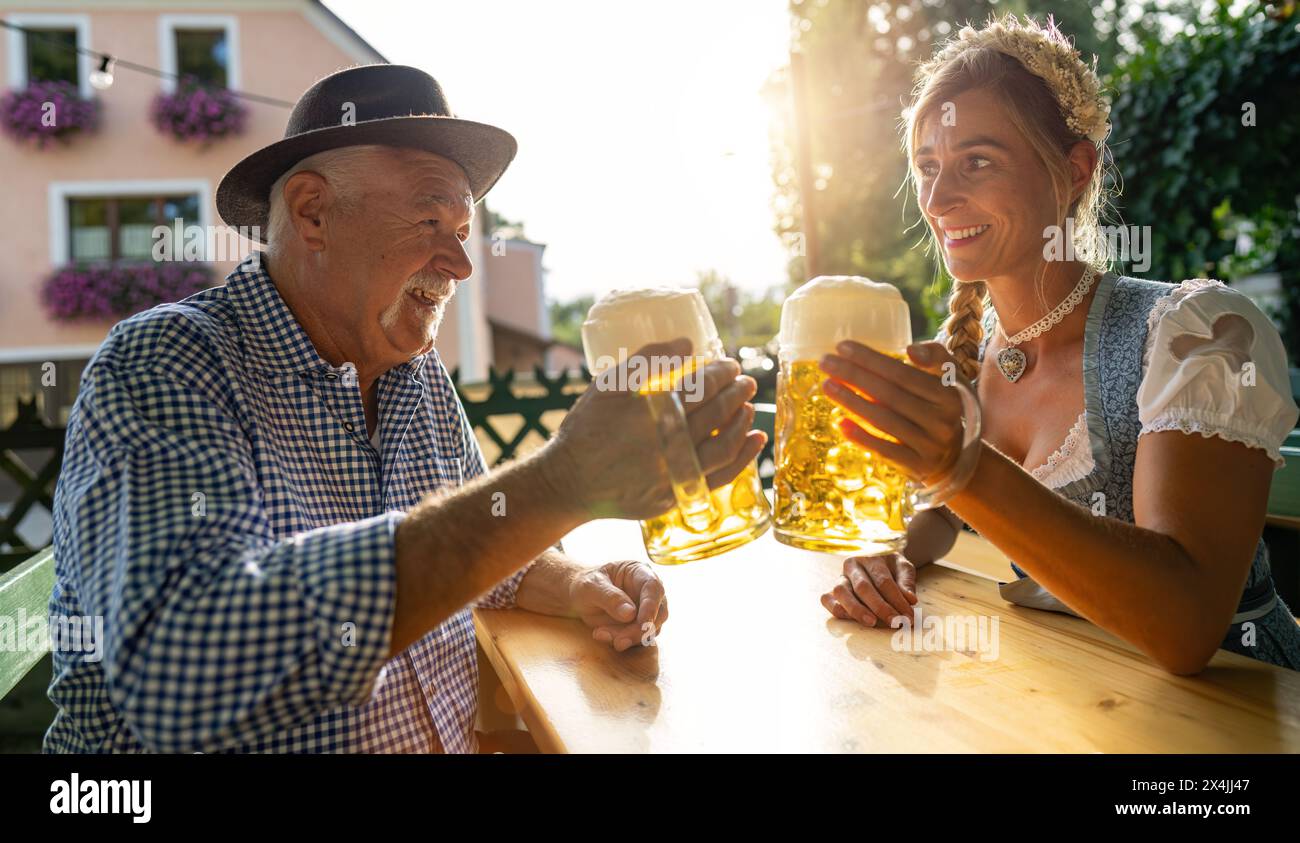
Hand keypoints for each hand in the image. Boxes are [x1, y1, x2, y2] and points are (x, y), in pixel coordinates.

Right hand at [549, 338, 765, 519]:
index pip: (703, 386)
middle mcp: (670, 443)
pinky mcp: (677, 495)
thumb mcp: (608, 384)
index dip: (722, 372)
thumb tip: (687, 344)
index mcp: (654, 411)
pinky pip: (720, 477)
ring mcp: (676, 473)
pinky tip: (754, 441)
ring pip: (726, 445)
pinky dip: (743, 458)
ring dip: (743, 422)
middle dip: (738, 393)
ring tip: (749, 407)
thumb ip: (647, 359)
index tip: (731, 365)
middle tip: (746, 382)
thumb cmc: (587, 428)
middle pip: (718, 413)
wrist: (569, 482)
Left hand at [568, 560, 668, 650]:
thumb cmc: (587, 585)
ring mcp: (648, 610)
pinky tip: (602, 636)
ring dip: (629, 638)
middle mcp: (649, 591)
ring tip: (600, 634)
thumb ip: (610, 597)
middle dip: (640, 630)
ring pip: (651, 629)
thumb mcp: (591, 586)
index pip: (653, 587)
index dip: (651, 606)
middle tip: (618, 640)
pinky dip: (623, 641)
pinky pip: (639, 639)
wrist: (580, 598)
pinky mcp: (641, 627)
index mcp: (640, 572)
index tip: (642, 624)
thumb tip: (631, 614)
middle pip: (658, 613)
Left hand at [818, 340, 966, 484]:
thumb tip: (911, 350)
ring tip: (827, 385)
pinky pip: (884, 450)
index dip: (872, 360)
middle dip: (854, 376)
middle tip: (825, 362)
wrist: (955, 457)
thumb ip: (936, 357)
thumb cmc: (942, 408)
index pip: (904, 374)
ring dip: (851, 402)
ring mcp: (930, 447)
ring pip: (884, 421)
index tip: (842, 347)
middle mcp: (942, 422)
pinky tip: (840, 422)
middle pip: (890, 395)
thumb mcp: (950, 380)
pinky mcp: (917, 466)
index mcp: (950, 396)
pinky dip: (860, 436)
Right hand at [820, 554, 916, 627]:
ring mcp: (840, 578)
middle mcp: (852, 566)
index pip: (884, 581)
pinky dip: (836, 609)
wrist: (877, 559)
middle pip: (863, 587)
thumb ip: (907, 582)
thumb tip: (910, 600)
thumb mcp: (903, 568)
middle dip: (880, 607)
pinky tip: (850, 619)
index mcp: (870, 557)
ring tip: (872, 622)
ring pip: (842, 592)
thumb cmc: (891, 567)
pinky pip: (827, 599)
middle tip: (894, 622)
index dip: (897, 600)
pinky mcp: (831, 590)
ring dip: (857, 610)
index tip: (908, 616)